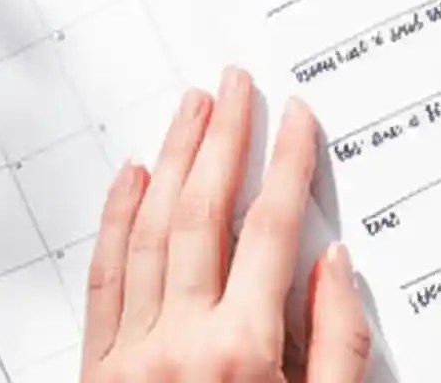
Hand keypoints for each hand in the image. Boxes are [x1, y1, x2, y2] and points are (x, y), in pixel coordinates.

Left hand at [80, 67, 369, 381]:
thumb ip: (340, 345)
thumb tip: (336, 266)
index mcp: (246, 350)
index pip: (270, 230)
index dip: (287, 163)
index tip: (295, 119)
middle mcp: (184, 342)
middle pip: (204, 213)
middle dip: (224, 138)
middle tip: (234, 86)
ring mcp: (134, 354)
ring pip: (151, 231)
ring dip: (173, 159)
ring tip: (190, 110)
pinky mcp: (100, 369)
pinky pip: (105, 277)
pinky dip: (117, 220)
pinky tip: (132, 178)